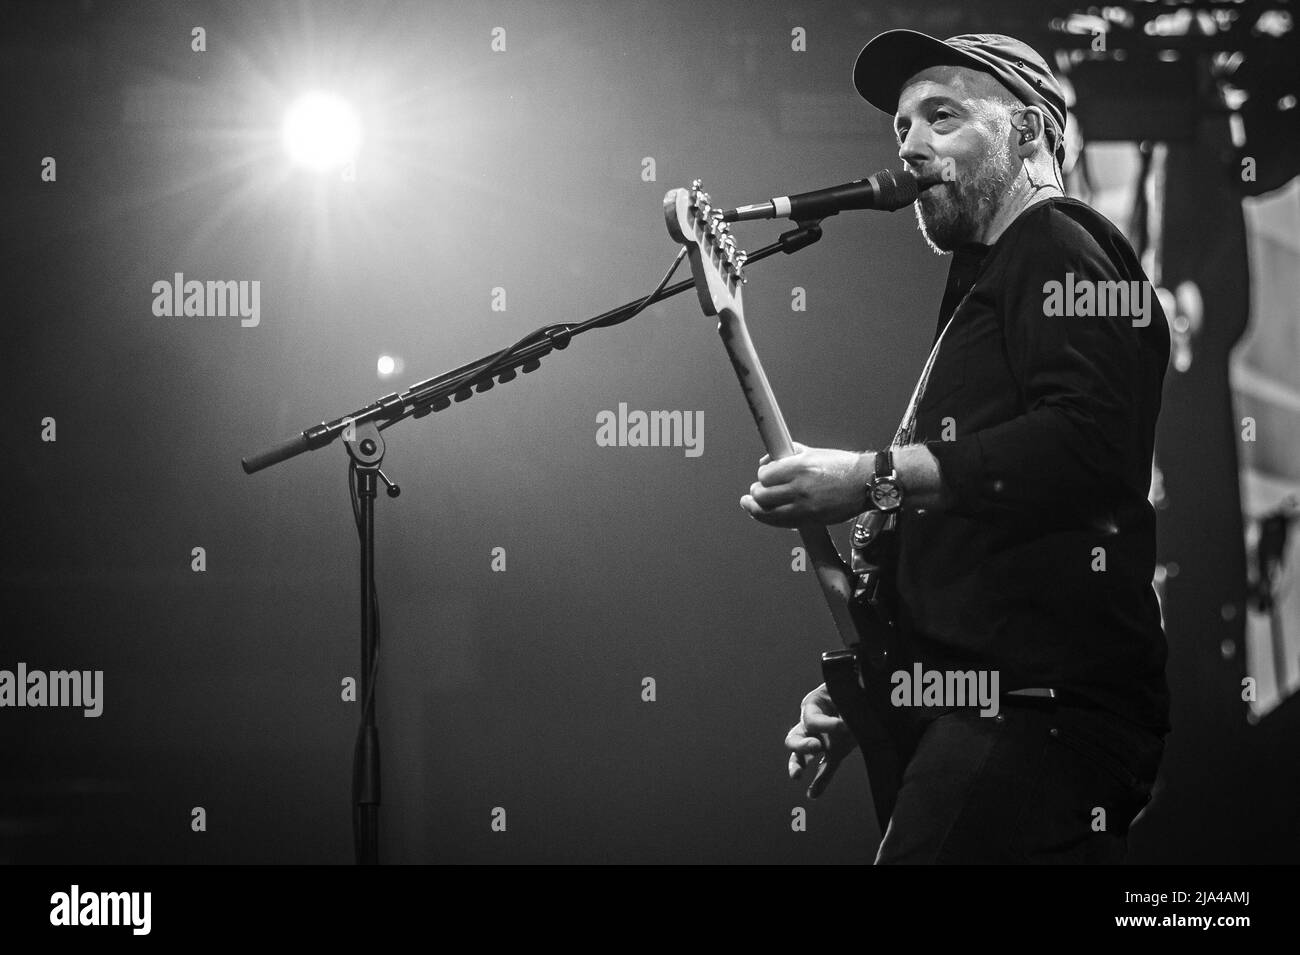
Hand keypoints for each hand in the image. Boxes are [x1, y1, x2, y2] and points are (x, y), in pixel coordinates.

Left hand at [740, 442, 872, 527]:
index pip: (765, 475)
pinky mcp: (811, 520)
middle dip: (755, 494)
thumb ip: (788, 454)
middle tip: (755, 492)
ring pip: (768, 513)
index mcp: (801, 467)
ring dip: (757, 509)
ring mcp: (805, 506)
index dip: (761, 476)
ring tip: (752, 505)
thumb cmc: (843, 467)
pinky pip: (783, 523)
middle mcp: (801, 487)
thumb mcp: (814, 453)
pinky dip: (772, 520)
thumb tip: (766, 460)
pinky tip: (768, 515)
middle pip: (762, 496)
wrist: (866, 484)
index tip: (763, 477)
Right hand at [785, 683, 856, 798]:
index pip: (811, 718)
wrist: (871, 693)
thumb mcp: (852, 690)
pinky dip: (820, 782)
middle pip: (795, 737)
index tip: (844, 725)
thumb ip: (849, 703)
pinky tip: (813, 794)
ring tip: (797, 775)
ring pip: (801, 755)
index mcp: (814, 703)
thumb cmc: (858, 686)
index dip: (826, 724)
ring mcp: (822, 738)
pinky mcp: (836, 751)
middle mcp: (813, 723)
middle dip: (802, 745)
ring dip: (798, 764)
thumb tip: (848, 723)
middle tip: (816, 748)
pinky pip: (824, 768)